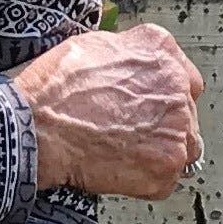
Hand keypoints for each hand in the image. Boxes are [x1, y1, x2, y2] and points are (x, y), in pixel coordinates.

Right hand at [8, 22, 203, 200]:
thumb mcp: (95, 43)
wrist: (38, 126)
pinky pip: (164, 179)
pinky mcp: (165, 167)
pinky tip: (117, 168)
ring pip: (181, 147)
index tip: (149, 105)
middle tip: (127, 131)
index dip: (163, 94)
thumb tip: (135, 61)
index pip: (183, 77)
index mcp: (161, 51)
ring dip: (158, 151)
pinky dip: (144, 180)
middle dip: (161, 123)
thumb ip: (130, 51)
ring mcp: (176, 130)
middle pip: (184, 113)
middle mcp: (178, 88)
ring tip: (122, 151)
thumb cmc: (56, 87)